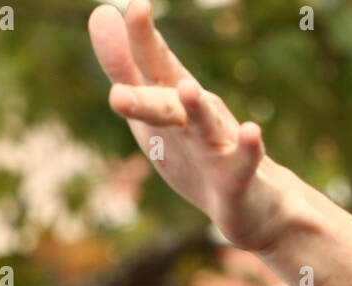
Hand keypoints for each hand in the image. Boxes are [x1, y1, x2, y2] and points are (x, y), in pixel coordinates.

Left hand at [87, 0, 291, 253]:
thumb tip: (100, 12)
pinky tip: (252, 131)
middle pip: (166, 103)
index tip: (136, 7)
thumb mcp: (153, 112)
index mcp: (171, 102)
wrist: (251, 200)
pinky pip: (244, 162)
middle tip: (116, 96)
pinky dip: (248, 148)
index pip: (153, 67)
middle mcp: (195, 115)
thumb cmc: (194, 153)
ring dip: (198, 109)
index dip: (142, 40)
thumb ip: (125, 68)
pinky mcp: (238, 178)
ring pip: (205, 125)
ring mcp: (218, 144)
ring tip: (188, 90)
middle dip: (144, 99)